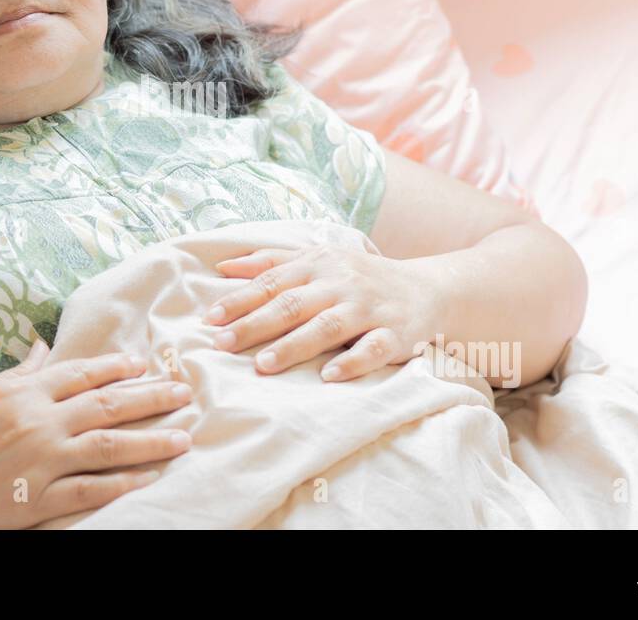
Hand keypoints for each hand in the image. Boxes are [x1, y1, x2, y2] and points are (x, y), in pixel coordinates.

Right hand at [0, 340, 192, 528]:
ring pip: (109, 446)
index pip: (81, 373)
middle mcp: (36, 422)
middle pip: (107, 405)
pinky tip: (148, 478)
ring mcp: (39, 463)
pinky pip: (90, 491)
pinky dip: (122, 484)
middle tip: (183, 392)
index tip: (144, 363)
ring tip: (183, 435)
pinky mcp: (36, 501)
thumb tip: (39, 349)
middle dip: (150, 397)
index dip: (118, 367)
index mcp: (20, 392)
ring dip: (150, 439)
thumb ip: (15, 376)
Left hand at [204, 244, 445, 381]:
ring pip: (328, 327)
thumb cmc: (359, 277)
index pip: (272, 282)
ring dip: (294, 345)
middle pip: (293, 304)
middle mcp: (341, 283)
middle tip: (222, 344)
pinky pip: (373, 349)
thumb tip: (223, 267)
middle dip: (255, 324)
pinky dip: (352, 362)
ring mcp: (369, 309)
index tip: (210, 319)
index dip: (240, 300)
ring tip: (263, 364)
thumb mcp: (318, 259)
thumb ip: (271, 262)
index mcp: (318, 264)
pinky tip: (329, 376)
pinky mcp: (396, 334)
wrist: (428, 289)